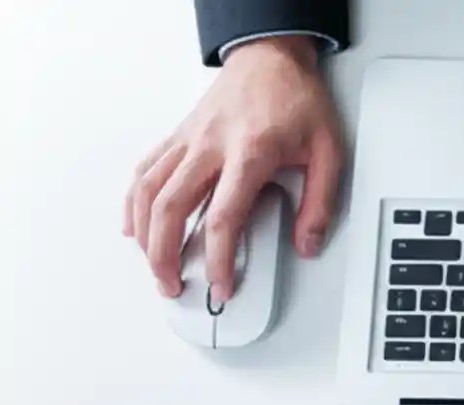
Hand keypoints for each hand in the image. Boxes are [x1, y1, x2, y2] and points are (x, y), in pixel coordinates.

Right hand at [123, 36, 343, 301]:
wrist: (272, 58)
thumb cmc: (298, 100)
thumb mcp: (329, 151)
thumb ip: (320, 203)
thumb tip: (308, 244)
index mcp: (251, 152)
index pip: (224, 217)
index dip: (218, 259)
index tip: (221, 286)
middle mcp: (212, 146)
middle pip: (171, 208)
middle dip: (165, 255)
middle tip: (174, 286)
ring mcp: (189, 139)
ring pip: (149, 191)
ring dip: (144, 236)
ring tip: (155, 267)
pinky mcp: (178, 136)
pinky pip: (145, 171)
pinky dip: (134, 203)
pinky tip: (135, 227)